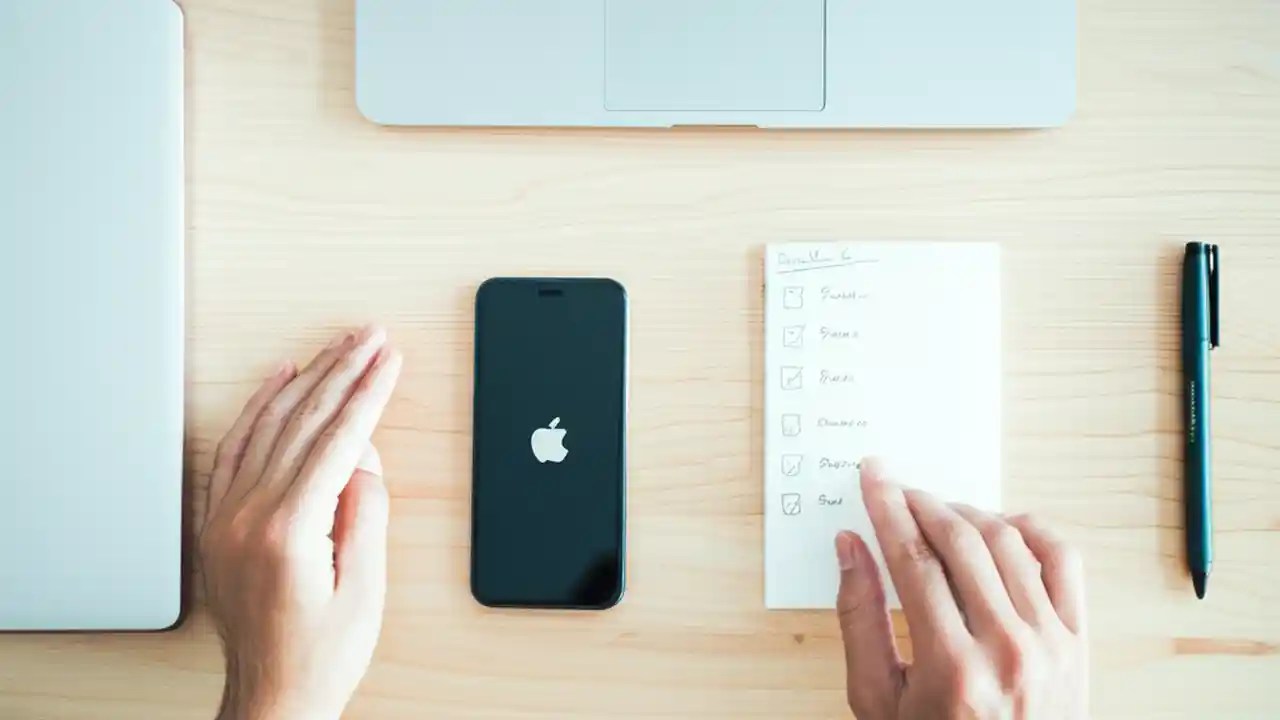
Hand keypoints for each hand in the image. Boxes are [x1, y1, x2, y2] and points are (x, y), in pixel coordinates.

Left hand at [201, 326, 402, 719]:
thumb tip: (364, 454)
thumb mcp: (365, 590)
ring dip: (307, 379)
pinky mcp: (218, 522)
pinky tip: (280, 381)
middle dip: (344, 371)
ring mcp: (226, 516)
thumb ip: (366, 514)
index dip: (369, 394)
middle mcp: (247, 515)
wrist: (270, 699)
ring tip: (338, 347)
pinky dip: (258, 409)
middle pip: (302, 421)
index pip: (337, 439)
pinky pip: (234, 449)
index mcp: (288, 530)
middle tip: (372, 337)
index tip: (390, 360)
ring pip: (268, 426)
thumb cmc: (320, 658)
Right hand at [835, 459, 1087, 718]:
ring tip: (938, 512)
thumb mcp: (878, 700)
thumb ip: (860, 619)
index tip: (874, 479)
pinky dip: (1031, 530)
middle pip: (960, 541)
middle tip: (898, 488)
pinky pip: (1063, 560)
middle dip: (921, 503)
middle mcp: (1008, 650)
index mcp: (953, 668)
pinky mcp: (1078, 642)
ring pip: (1008, 542)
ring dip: (967, 513)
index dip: (887, 509)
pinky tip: (1002, 527)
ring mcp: (1051, 644)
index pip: (912, 560)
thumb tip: (851, 548)